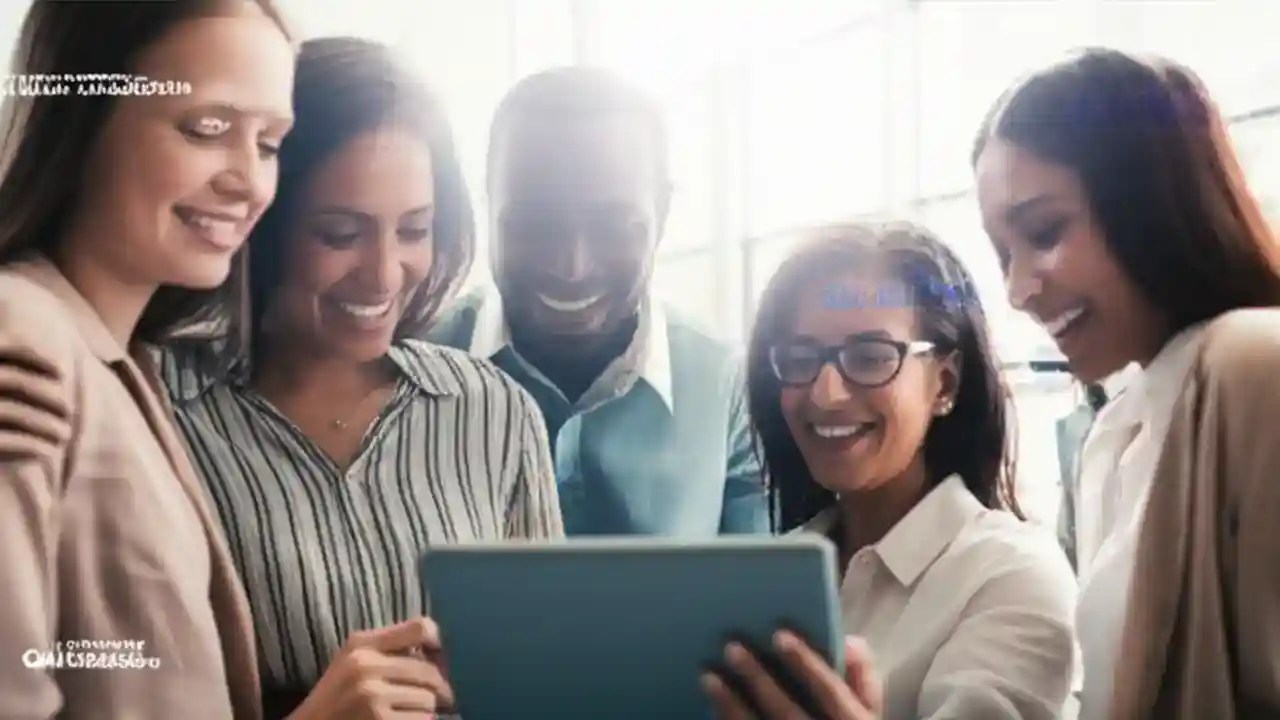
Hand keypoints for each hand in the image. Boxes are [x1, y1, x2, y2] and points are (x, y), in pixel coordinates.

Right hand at [288, 617, 453, 719]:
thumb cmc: (338, 695)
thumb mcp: (353, 660)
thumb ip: (389, 647)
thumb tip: (439, 648)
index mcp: (361, 645)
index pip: (420, 628)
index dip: (438, 642)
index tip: (439, 656)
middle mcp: (366, 666)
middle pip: (430, 672)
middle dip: (438, 688)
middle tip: (441, 696)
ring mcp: (372, 697)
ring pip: (429, 699)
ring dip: (426, 709)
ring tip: (410, 710)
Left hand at [702, 632, 881, 719]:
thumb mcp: (868, 715)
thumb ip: (863, 680)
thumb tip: (850, 640)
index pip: (831, 694)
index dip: (807, 664)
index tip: (779, 634)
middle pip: (787, 714)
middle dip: (759, 680)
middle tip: (732, 647)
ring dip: (731, 707)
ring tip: (708, 676)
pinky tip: (712, 709)